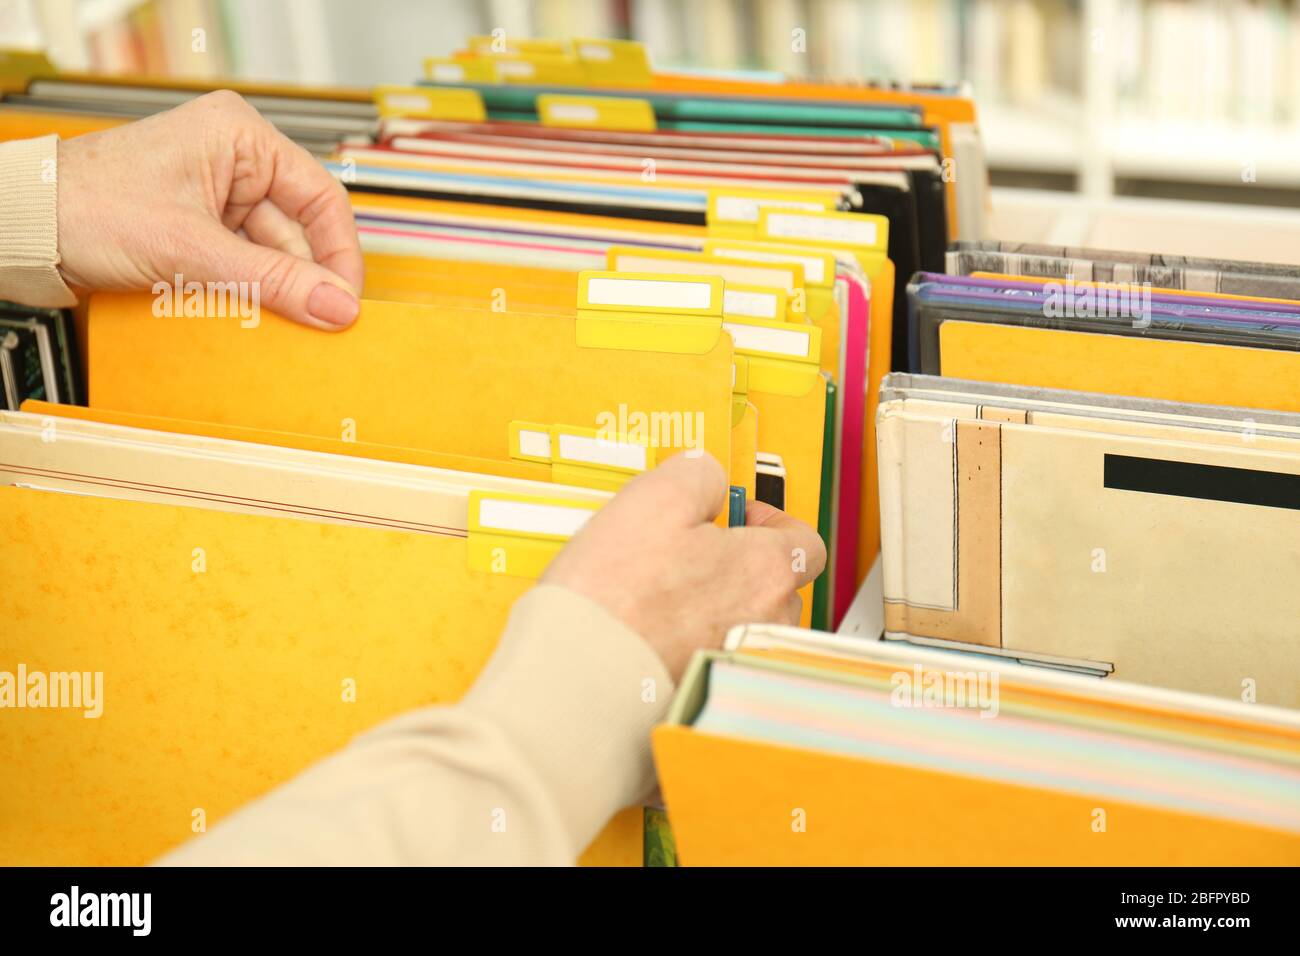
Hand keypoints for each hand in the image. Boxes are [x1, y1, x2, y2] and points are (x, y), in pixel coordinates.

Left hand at [56, 90, 362, 330]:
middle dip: (300, 281)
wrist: (24, 231)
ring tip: (271, 325)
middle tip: (313, 325)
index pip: (320, 198)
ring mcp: (215, 196)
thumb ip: (272, 281)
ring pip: (270, 256)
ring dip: (270, 292)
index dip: (339, 254)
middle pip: (296, 233)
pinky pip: (243, 266)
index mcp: (240, 137)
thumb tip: (337, 306)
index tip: (345, 301)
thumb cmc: (87, 207)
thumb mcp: (193, 250)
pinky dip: (246, 294)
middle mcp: (233, 161)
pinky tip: (245, 317)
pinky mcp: (198, 229)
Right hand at [543, 453, 825, 679]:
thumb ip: (699, 474)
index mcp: (766, 572)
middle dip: (741, 561)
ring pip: (747, 620)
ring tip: (669, 590)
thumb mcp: (655, 498)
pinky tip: (655, 626)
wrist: (578, 673)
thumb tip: (709, 479)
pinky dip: (694, 637)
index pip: (806, 541)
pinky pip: (714, 652)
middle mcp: (765, 623)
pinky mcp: (707, 690)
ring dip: (720, 602)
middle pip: (777, 583)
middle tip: (693, 547)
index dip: (771, 520)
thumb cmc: (615, 595)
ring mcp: (736, 662)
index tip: (736, 515)